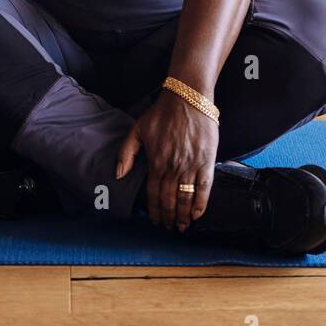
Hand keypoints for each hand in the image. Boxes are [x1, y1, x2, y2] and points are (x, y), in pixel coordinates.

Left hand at [116, 89, 218, 231]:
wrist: (187, 98)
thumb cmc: (162, 113)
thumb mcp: (137, 129)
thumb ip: (126, 153)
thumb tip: (119, 175)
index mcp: (156, 162)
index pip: (154, 195)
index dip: (154, 211)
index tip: (155, 220)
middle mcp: (173, 168)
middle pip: (170, 201)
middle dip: (168, 217)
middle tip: (168, 227)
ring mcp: (190, 166)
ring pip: (185, 198)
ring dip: (182, 216)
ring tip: (181, 226)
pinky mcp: (206, 161)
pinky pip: (204, 189)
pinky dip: (200, 204)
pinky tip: (196, 215)